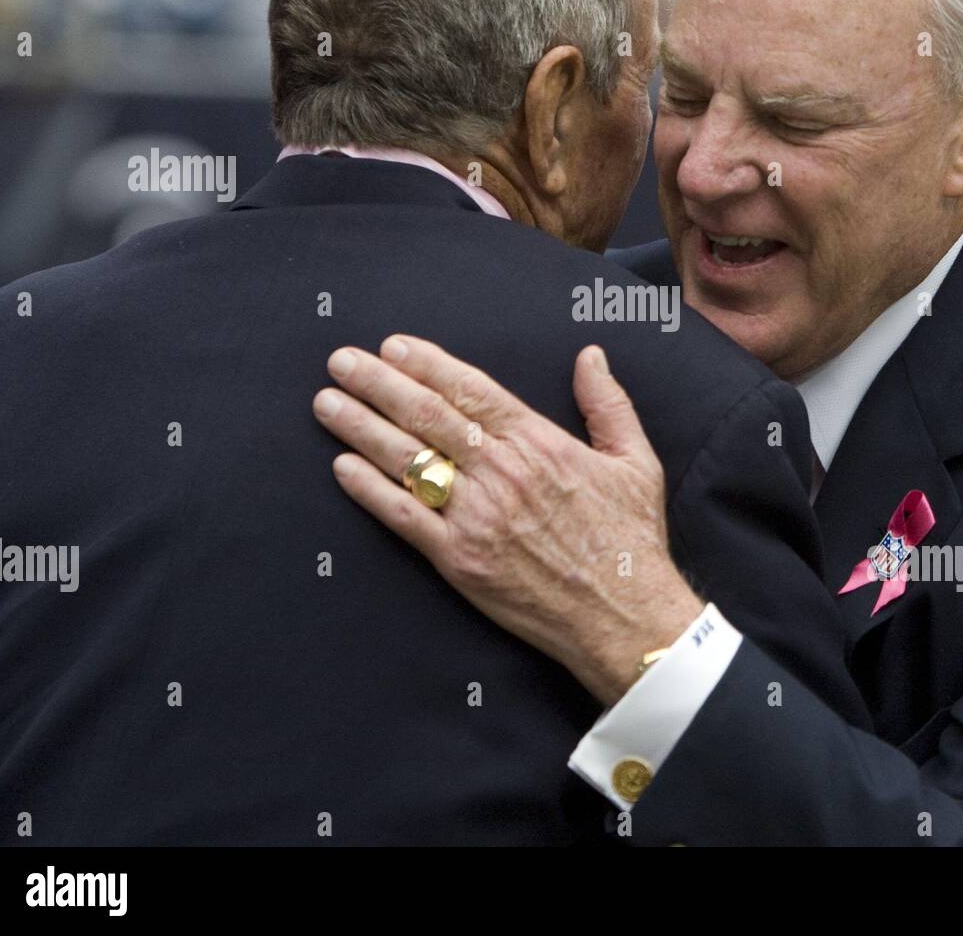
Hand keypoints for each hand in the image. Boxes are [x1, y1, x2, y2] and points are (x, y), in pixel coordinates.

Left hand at [313, 336, 703, 704]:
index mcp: (540, 443)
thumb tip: (590, 355)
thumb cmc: (631, 540)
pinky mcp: (460, 561)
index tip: (392, 345)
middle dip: (378, 384)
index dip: (427, 364)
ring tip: (327, 403)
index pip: (471, 390)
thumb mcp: (635, 460)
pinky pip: (405, 519)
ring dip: (361, 427)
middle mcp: (502, 473)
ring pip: (407, 460)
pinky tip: (342, 468)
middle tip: (341, 361)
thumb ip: (607, 403)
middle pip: (427, 416)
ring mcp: (477, 517)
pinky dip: (370, 491)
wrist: (626, 617)